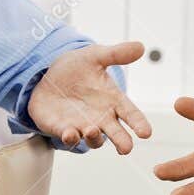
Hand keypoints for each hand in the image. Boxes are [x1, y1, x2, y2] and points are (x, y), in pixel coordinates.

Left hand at [27, 41, 151, 153]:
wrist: (46, 75)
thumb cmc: (77, 68)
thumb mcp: (95, 57)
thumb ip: (116, 54)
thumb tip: (140, 46)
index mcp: (113, 100)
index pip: (131, 114)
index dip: (139, 123)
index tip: (146, 133)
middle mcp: (101, 117)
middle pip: (116, 133)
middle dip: (122, 141)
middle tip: (126, 148)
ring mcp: (83, 126)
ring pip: (94, 140)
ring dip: (94, 138)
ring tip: (92, 130)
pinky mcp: (63, 129)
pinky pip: (69, 138)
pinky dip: (70, 138)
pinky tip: (70, 134)